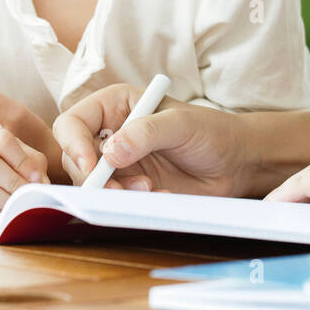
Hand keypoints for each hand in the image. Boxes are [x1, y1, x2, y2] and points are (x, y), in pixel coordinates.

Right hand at [52, 83, 254, 196]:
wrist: (236, 163)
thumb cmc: (211, 131)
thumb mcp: (180, 124)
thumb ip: (145, 133)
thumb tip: (110, 153)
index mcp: (114, 106)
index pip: (73, 122)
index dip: (74, 144)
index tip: (91, 166)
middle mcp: (110, 133)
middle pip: (74, 157)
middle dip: (93, 176)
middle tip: (118, 189)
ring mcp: (119, 162)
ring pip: (91, 183)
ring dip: (113, 192)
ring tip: (148, 189)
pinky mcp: (130, 186)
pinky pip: (114, 199)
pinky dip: (129, 203)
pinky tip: (158, 194)